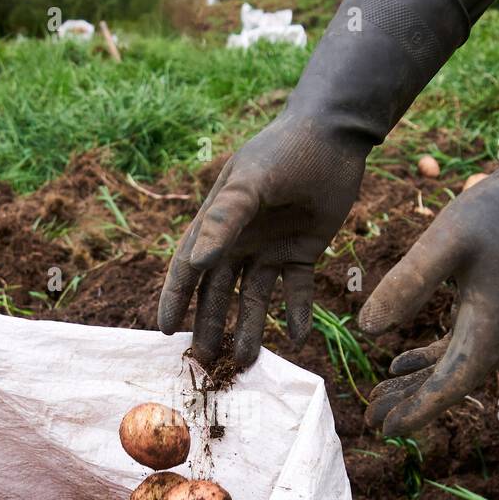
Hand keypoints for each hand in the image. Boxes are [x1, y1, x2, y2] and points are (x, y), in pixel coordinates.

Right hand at [157, 114, 366, 365]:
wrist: (332, 137)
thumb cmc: (282, 153)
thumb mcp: (250, 183)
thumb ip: (224, 220)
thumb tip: (194, 264)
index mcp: (216, 224)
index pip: (187, 268)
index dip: (175, 298)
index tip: (165, 330)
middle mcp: (238, 242)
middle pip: (218, 293)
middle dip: (211, 326)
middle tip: (208, 362)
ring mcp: (270, 250)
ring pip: (254, 299)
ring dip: (250, 328)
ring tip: (247, 361)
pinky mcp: (301, 253)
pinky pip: (297, 291)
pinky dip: (298, 314)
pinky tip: (299, 337)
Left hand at [357, 175, 498, 436]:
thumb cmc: (496, 212)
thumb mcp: (444, 241)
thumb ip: (406, 284)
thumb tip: (368, 330)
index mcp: (489, 328)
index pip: (450, 384)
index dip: (417, 409)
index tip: (385, 430)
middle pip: (450, 383)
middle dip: (410, 403)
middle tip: (369, 419)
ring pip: (453, 368)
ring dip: (417, 384)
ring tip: (378, 398)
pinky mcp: (497, 312)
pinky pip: (460, 349)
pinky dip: (430, 360)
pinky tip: (399, 364)